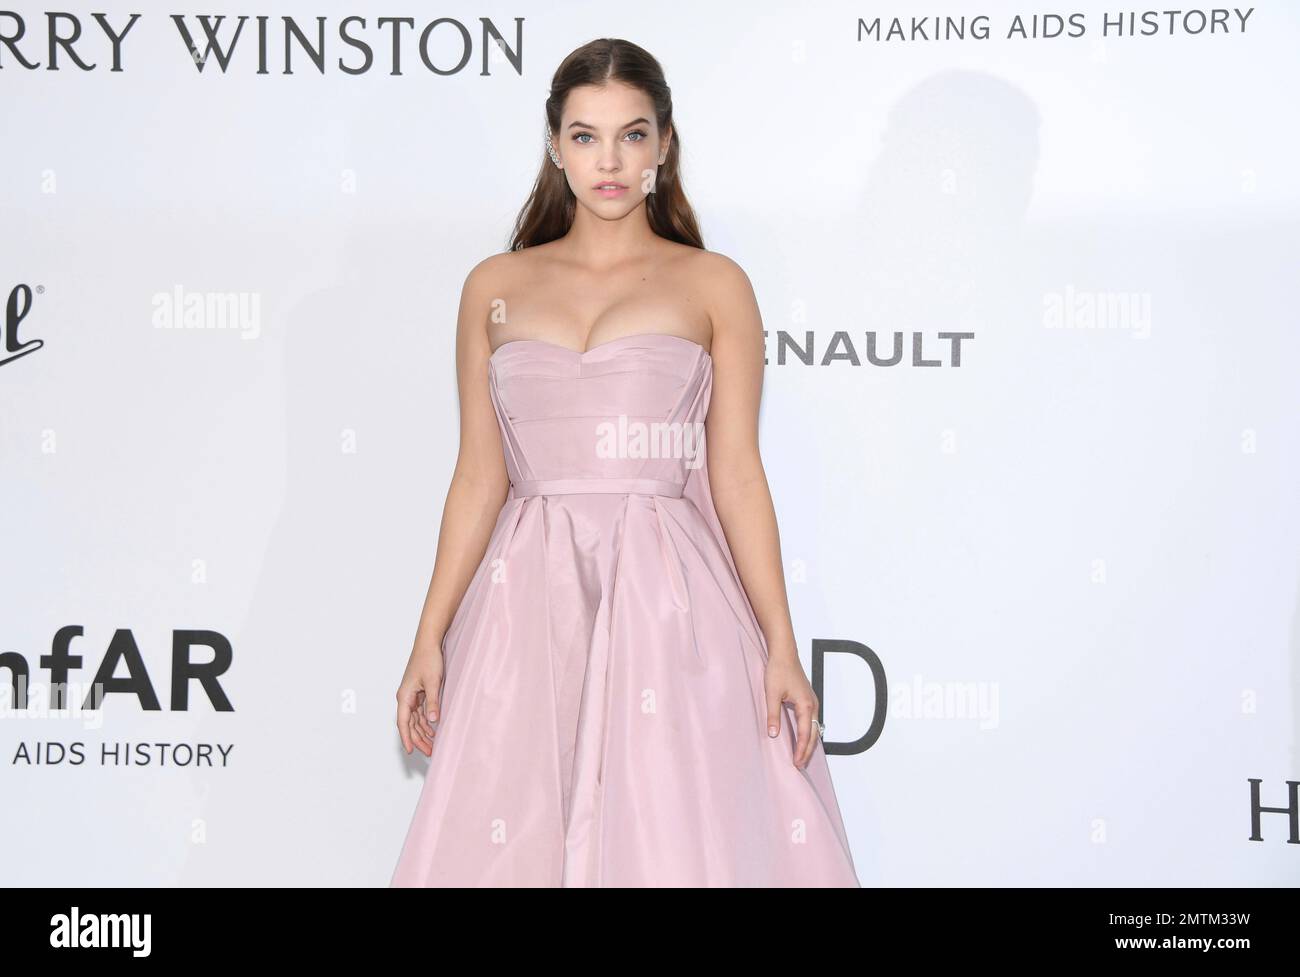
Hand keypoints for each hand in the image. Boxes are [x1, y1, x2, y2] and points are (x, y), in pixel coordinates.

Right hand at [396, 644, 443, 756]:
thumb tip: (433, 720)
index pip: (403, 722)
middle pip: (409, 724)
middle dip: (418, 739)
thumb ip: (432, 702)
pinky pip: (420, 712)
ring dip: (423, 732)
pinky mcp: (419, 693)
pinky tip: (433, 729)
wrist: (428, 643)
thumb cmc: (428, 659)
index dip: (407, 738)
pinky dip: (426, 722)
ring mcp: (412, 696)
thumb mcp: (434, 682)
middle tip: (429, 751)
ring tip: (432, 744)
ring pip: (415, 720)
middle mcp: (406, 698)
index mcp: (404, 696)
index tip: (411, 751)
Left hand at [764, 652, 819, 767]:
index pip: (805, 734)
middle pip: (813, 735)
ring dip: (808, 743)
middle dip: (807, 751)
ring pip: (814, 729)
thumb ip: (773, 715)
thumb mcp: (772, 694)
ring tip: (801, 756)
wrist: (784, 653)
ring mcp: (812, 702)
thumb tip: (773, 734)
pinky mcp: (808, 700)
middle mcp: (813, 705)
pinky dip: (808, 733)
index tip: (796, 763)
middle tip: (800, 766)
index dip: (801, 750)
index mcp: (806, 705)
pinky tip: (802, 738)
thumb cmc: (778, 670)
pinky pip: (811, 722)